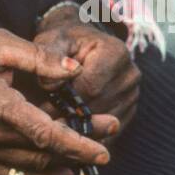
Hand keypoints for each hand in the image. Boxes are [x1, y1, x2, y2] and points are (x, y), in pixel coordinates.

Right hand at [0, 28, 115, 174]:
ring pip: (31, 169)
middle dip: (80, 146)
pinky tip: (62, 174)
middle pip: (43, 152)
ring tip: (92, 153)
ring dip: (64, 164)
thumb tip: (74, 72)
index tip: (105, 144)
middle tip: (110, 132)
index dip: (77, 142)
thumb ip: (37, 57)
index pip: (44, 132)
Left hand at [34, 5, 140, 133]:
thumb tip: (52, 85)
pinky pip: (110, 130)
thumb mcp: (53, 40)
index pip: (90, 87)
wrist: (79, 43)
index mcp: (115, 53)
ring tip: (55, 127)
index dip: (65, 101)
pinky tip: (70, 132)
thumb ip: (49, 58)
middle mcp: (130, 74)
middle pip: (98, 107)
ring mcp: (133, 94)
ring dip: (79, 127)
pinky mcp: (130, 110)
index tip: (41, 110)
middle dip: (70, 116)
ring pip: (105, 122)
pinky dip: (90, 133)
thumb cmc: (63, 40)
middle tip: (45, 124)